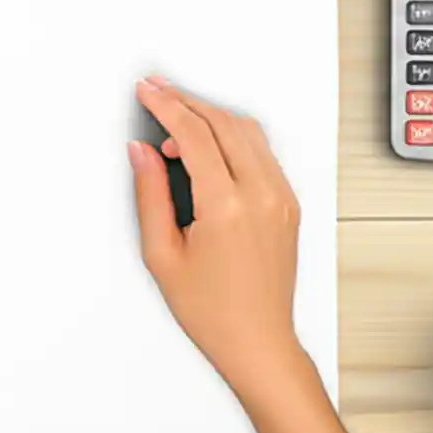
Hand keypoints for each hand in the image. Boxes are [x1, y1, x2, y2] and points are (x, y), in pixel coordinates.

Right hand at [127, 75, 300, 388]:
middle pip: (224, 122)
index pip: (194, 134)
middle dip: (187, 100)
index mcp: (228, 207)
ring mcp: (282, 197)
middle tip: (159, 91)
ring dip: (212, 116)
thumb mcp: (162, 254)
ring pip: (248, 131)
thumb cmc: (213, 310)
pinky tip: (209, 145)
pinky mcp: (289, 203)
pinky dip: (233, 137)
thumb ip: (150, 194)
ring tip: (178, 120)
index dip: (167, 105)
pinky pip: (262, 152)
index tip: (148, 92)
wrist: (258, 341)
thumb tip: (143, 151)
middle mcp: (262, 195)